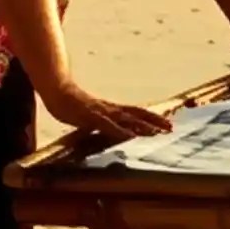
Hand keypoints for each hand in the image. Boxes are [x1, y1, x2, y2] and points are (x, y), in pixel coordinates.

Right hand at [40, 81, 172, 138]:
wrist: (58, 93)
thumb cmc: (75, 106)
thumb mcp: (95, 116)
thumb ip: (107, 122)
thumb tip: (119, 131)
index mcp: (114, 109)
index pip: (138, 112)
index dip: (154, 118)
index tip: (169, 124)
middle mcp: (112, 109)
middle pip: (137, 114)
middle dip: (155, 121)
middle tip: (171, 127)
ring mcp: (102, 112)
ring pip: (126, 119)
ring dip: (142, 126)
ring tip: (156, 132)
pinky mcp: (91, 117)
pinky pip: (107, 125)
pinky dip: (119, 130)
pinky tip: (129, 135)